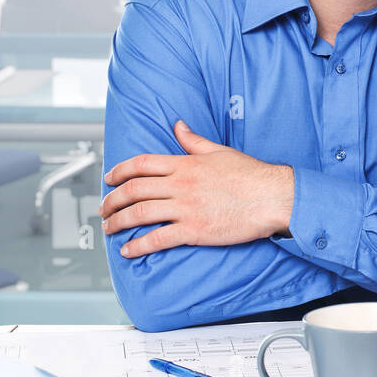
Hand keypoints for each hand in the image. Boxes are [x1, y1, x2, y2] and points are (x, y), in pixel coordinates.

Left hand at [99, 120, 294, 257]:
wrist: (273, 197)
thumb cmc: (251, 175)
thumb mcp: (220, 151)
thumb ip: (194, 141)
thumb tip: (178, 126)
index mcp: (185, 164)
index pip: (141, 164)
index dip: (119, 171)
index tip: (108, 179)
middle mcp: (181, 185)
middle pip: (134, 190)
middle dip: (112, 200)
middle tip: (104, 209)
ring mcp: (186, 208)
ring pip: (140, 214)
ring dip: (119, 222)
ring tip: (110, 228)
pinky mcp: (195, 231)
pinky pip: (158, 239)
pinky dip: (139, 245)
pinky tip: (129, 250)